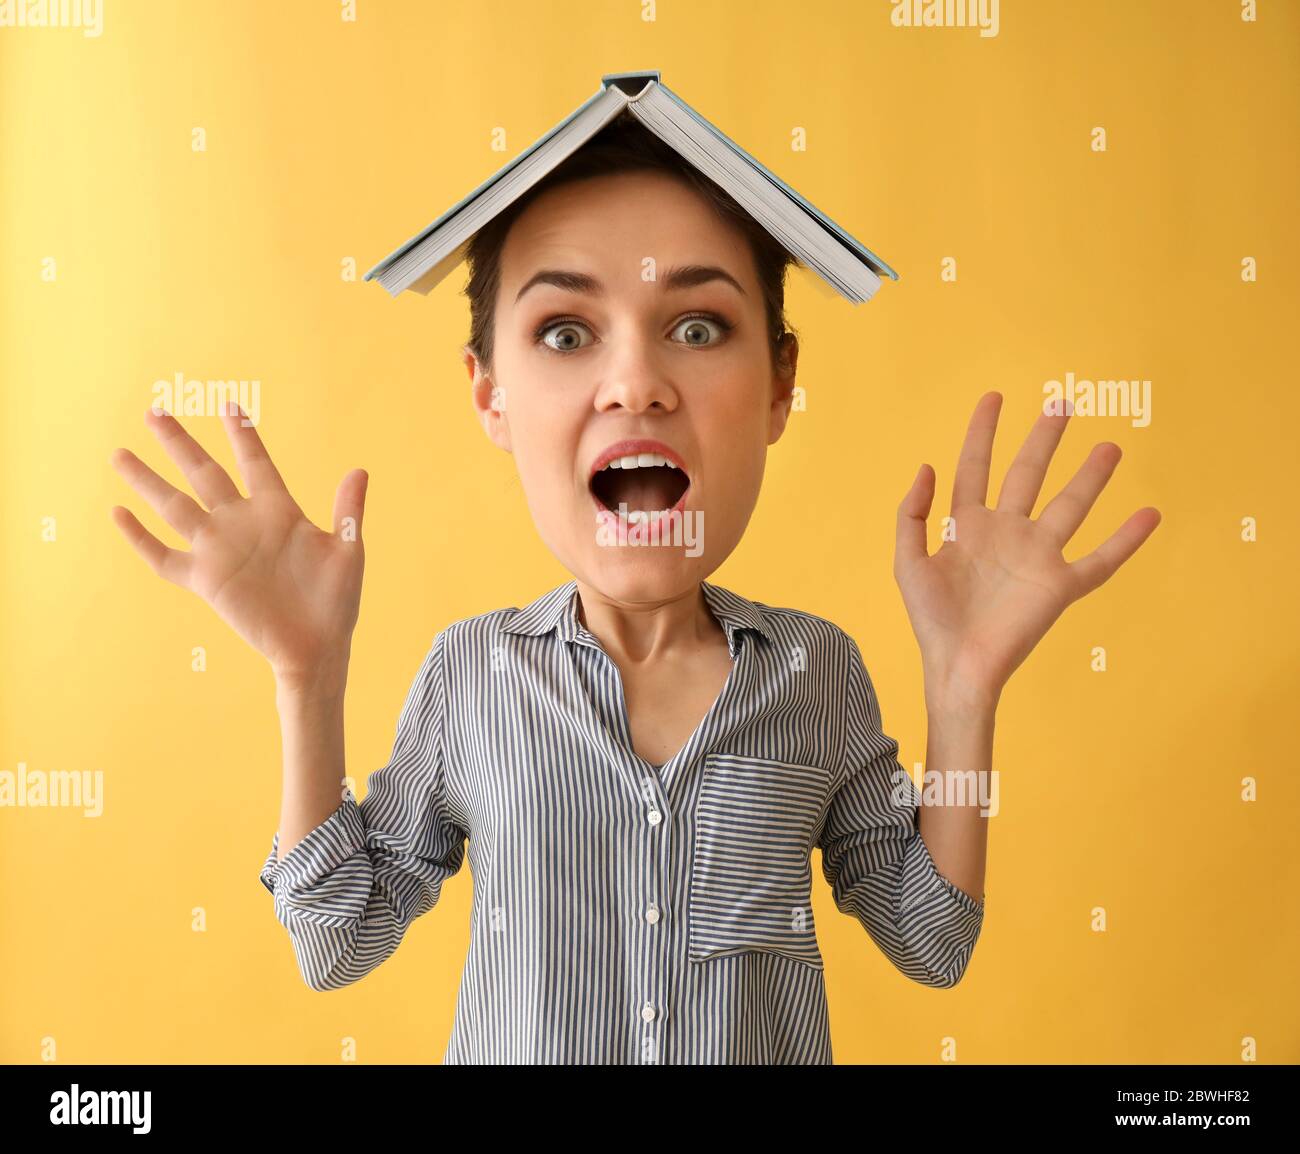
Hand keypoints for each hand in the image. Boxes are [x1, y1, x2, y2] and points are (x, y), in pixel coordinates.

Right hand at [110, 405, 367, 686]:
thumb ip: (348, 510)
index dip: (242, 436)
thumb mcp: (348, 551)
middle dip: (180, 444)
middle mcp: (244, 524)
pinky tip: (119, 514)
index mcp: (280, 512)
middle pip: (205, 474)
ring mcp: (221, 551)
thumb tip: (360, 470)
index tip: (230, 405)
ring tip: (120, 453)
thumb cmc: (337, 601)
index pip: (256, 463)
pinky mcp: (206, 581)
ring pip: (175, 507)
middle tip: (155, 410)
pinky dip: (141, 539)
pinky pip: (166, 558)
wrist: (318, 647)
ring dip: (148, 481)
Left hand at [894, 391, 1159, 709]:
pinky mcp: (1059, 587)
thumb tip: (927, 466)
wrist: (957, 666)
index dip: (982, 434)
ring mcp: (1035, 558)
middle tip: (1062, 402)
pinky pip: (1100, 561)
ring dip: (1090, 477)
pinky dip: (1126, 540)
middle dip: (1043, 440)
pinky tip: (1149, 515)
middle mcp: (1006, 534)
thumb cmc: (931, 620)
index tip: (994, 397)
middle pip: (1027, 475)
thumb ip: (912, 514)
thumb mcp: (907, 562)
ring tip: (1110, 446)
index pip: (975, 468)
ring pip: (1069, 507)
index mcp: (968, 526)